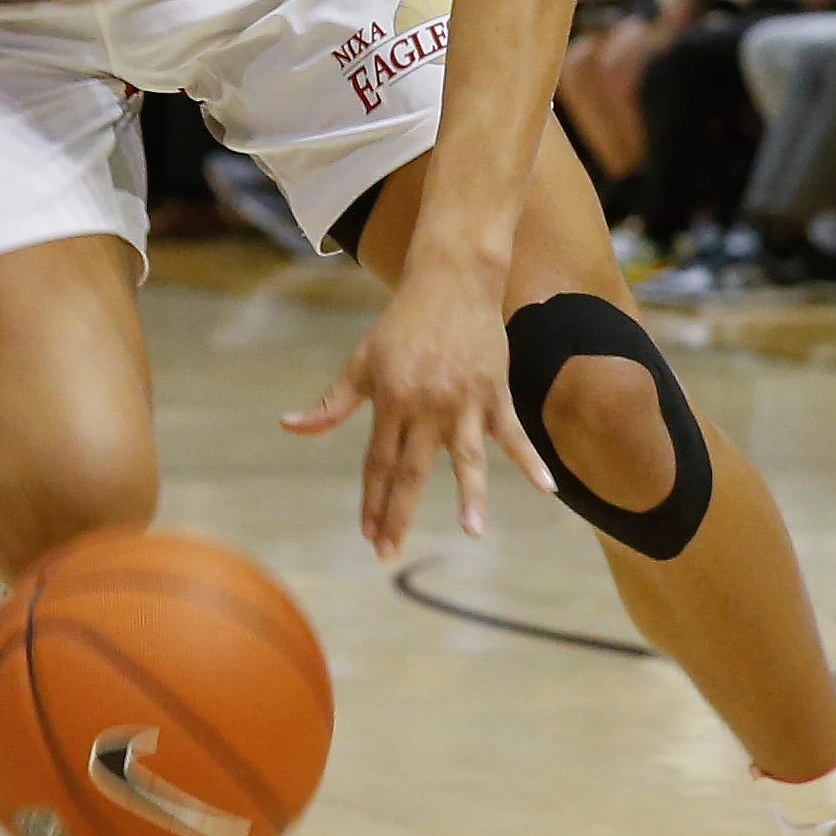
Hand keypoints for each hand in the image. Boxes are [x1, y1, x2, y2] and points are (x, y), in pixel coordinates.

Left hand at [283, 271, 554, 558]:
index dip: (371, 501)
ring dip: (470, 495)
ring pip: (466, 457)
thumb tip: (289, 427)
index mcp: (391, 399)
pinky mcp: (495, 392)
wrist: (449, 283)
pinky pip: (514, 433)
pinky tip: (546, 490)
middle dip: (398, 513)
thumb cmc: (399, 327)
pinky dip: (530, 461)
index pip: (377, 462)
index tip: (368, 536)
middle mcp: (427, 406)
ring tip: (473, 530)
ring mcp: (464, 401)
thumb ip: (331, 404)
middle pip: (411, 470)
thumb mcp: (360, 363)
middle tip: (389, 553)